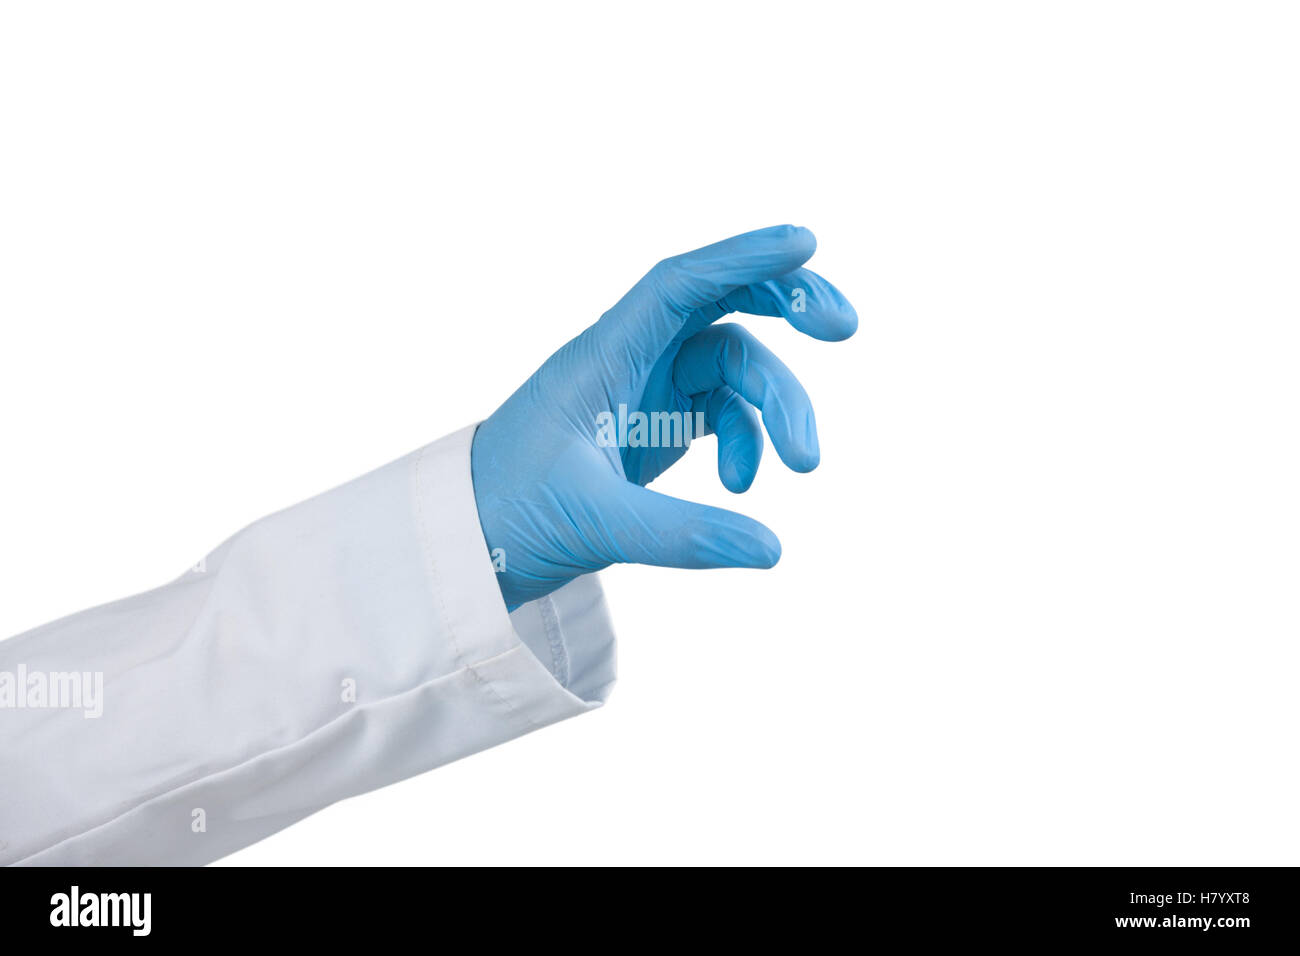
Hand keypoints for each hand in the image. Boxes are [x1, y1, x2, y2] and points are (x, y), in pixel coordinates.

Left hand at [471, 225, 857, 609]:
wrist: (470, 542)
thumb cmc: (509, 513)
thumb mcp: (594, 522)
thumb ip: (681, 535)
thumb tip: (771, 550)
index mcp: (603, 356)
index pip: (678, 283)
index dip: (742, 255)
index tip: (805, 242)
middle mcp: (629, 360)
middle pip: (719, 302)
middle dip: (787, 305)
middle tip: (847, 327)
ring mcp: (646, 391)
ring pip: (734, 366)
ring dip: (778, 406)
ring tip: (806, 464)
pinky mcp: (656, 426)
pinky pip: (722, 414)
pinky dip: (746, 444)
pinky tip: (737, 491)